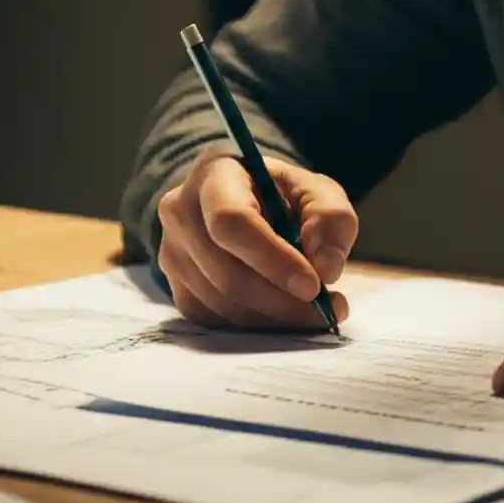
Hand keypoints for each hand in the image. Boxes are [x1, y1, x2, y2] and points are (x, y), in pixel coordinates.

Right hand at [156, 150, 356, 329]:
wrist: (245, 202)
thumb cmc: (282, 195)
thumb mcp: (317, 191)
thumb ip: (330, 219)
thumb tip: (326, 268)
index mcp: (214, 176)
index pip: (231, 222)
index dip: (272, 259)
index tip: (313, 285)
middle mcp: (181, 213)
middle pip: (226, 272)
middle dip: (281, 299)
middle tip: (326, 309)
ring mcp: (173, 253)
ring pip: (221, 303)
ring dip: (275, 318)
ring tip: (316, 313)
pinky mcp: (178, 289)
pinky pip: (215, 321)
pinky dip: (257, 326)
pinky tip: (285, 315)